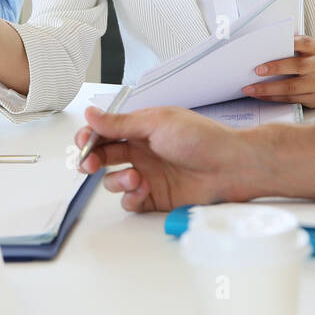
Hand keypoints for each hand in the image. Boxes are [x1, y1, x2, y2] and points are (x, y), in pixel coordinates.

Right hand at [74, 105, 263, 211]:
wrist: (231, 166)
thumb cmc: (201, 138)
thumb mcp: (156, 123)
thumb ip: (120, 123)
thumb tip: (91, 113)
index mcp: (140, 128)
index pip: (104, 132)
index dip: (89, 138)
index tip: (83, 144)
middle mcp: (141, 150)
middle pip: (104, 156)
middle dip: (92, 160)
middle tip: (90, 164)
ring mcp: (148, 174)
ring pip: (113, 181)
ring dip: (115, 180)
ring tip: (135, 178)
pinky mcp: (156, 196)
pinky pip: (130, 201)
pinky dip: (130, 197)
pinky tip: (143, 189)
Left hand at [244, 34, 314, 107]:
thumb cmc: (309, 62)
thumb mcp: (305, 50)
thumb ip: (289, 46)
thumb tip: (262, 46)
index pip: (303, 42)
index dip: (288, 44)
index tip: (269, 47)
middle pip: (298, 66)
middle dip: (275, 68)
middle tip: (256, 71)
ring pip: (292, 87)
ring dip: (268, 89)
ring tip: (251, 89)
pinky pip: (292, 99)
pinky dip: (274, 98)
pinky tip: (262, 96)